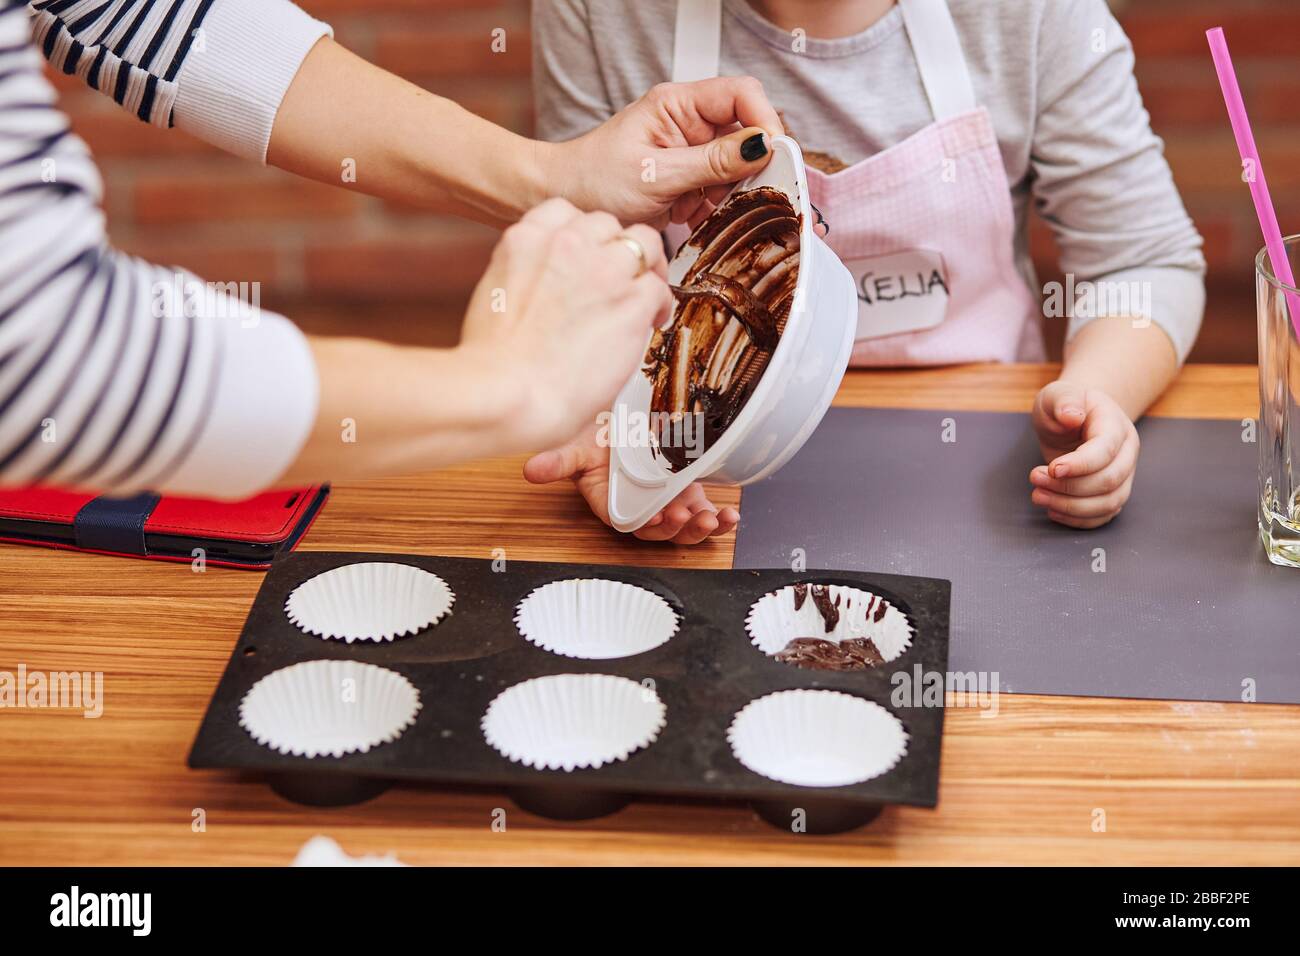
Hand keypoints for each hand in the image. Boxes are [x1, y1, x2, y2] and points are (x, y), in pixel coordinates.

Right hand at [460, 199, 670, 450]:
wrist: (507, 395)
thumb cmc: (494, 365)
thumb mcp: (494, 299)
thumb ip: (527, 281)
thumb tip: (546, 295)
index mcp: (526, 241)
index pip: (565, 212)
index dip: (583, 236)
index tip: (588, 255)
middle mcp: (566, 245)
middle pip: (608, 224)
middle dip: (615, 250)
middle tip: (620, 279)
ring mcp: (602, 270)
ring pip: (645, 244)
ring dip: (646, 268)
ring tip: (642, 297)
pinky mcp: (631, 301)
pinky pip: (659, 288)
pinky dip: (659, 305)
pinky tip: (650, 322)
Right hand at [524, 424, 739, 544]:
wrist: (619, 420)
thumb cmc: (596, 437)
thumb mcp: (578, 446)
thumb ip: (559, 461)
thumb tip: (530, 470)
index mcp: (615, 505)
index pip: (631, 523)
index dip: (647, 523)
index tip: (662, 515)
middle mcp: (642, 509)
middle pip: (662, 530)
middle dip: (680, 529)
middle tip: (692, 517)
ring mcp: (666, 502)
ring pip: (686, 526)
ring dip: (702, 528)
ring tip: (716, 520)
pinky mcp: (686, 493)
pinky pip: (703, 512)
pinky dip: (720, 518)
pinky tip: (732, 514)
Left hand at [545, 77, 784, 228]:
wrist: (563, 202)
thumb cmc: (593, 180)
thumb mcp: (655, 174)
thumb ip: (711, 162)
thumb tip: (762, 146)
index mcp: (678, 104)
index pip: (741, 94)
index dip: (764, 121)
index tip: (772, 156)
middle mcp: (689, 122)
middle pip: (745, 133)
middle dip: (745, 168)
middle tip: (737, 195)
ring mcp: (690, 151)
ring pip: (736, 167)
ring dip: (726, 193)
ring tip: (694, 207)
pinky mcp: (688, 178)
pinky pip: (719, 190)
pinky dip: (711, 208)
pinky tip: (685, 215)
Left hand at [1028, 381, 1138, 528]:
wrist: (1075, 418)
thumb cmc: (1064, 406)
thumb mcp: (1057, 394)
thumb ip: (1064, 400)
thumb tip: (1072, 415)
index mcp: (1116, 426)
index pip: (1106, 450)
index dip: (1080, 464)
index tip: (1052, 469)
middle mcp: (1126, 453)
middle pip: (1109, 480)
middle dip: (1069, 486)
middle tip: (1034, 477)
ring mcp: (1123, 476)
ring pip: (1109, 503)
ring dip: (1071, 506)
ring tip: (1038, 496)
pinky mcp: (1112, 493)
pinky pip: (1102, 516)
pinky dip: (1077, 519)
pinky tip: (1052, 510)